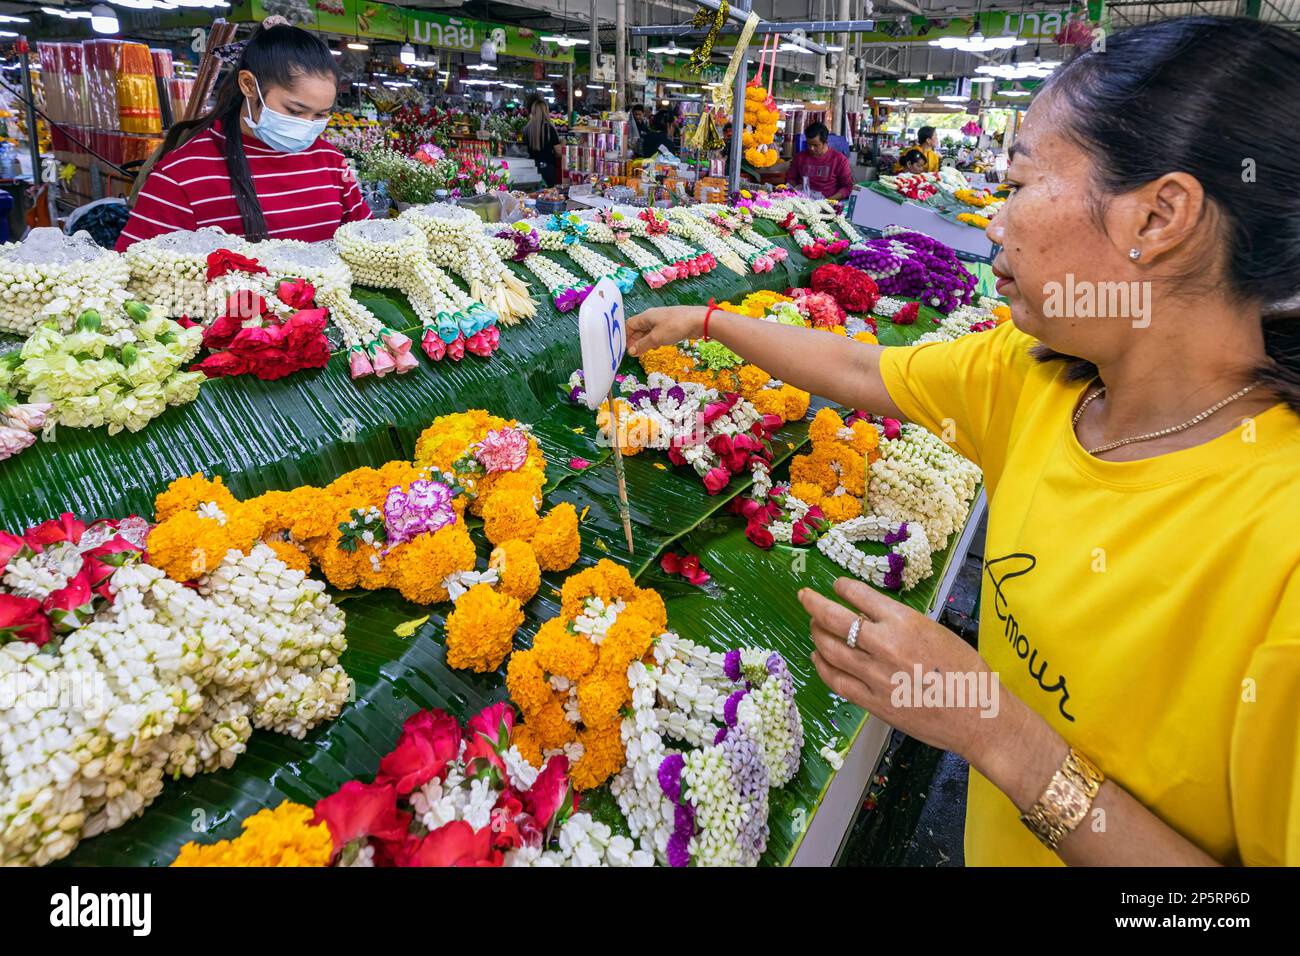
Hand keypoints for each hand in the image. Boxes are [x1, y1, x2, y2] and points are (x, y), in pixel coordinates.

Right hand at [626, 306, 703, 356]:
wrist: (698, 320)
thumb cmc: (675, 327)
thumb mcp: (656, 338)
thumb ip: (642, 345)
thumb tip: (630, 352)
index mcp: (645, 316)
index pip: (629, 325)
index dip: (625, 337)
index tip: (625, 349)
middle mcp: (652, 316)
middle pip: (638, 328)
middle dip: (634, 340)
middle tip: (634, 354)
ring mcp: (662, 320)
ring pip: (648, 331)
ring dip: (644, 341)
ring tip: (642, 353)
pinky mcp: (670, 324)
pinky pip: (657, 332)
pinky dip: (654, 340)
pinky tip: (656, 347)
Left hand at [799, 577, 1014, 770]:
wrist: (979, 717)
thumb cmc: (967, 673)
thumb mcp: (936, 632)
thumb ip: (902, 624)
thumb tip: (872, 618)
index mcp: (905, 621)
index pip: (859, 595)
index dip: (842, 588)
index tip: (836, 586)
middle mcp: (884, 645)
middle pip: (834, 619)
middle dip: (814, 604)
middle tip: (804, 596)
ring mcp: (875, 675)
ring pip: (829, 649)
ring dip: (816, 634)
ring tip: (812, 626)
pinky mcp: (872, 702)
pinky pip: (836, 680)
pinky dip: (822, 666)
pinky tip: (819, 657)